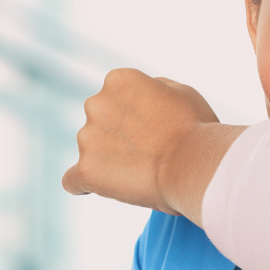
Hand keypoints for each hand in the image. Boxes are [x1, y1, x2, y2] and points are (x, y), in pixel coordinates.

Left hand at [61, 69, 243, 222]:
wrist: (194, 166)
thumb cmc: (196, 130)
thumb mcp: (183, 92)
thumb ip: (156, 88)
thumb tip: (147, 91)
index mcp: (119, 81)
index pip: (115, 97)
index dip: (133, 116)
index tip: (150, 131)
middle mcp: (96, 103)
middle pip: (100, 122)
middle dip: (117, 136)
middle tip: (146, 154)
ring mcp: (87, 137)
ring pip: (90, 151)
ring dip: (108, 160)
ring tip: (139, 174)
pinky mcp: (86, 170)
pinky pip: (73, 180)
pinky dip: (83, 184)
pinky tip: (95, 188)